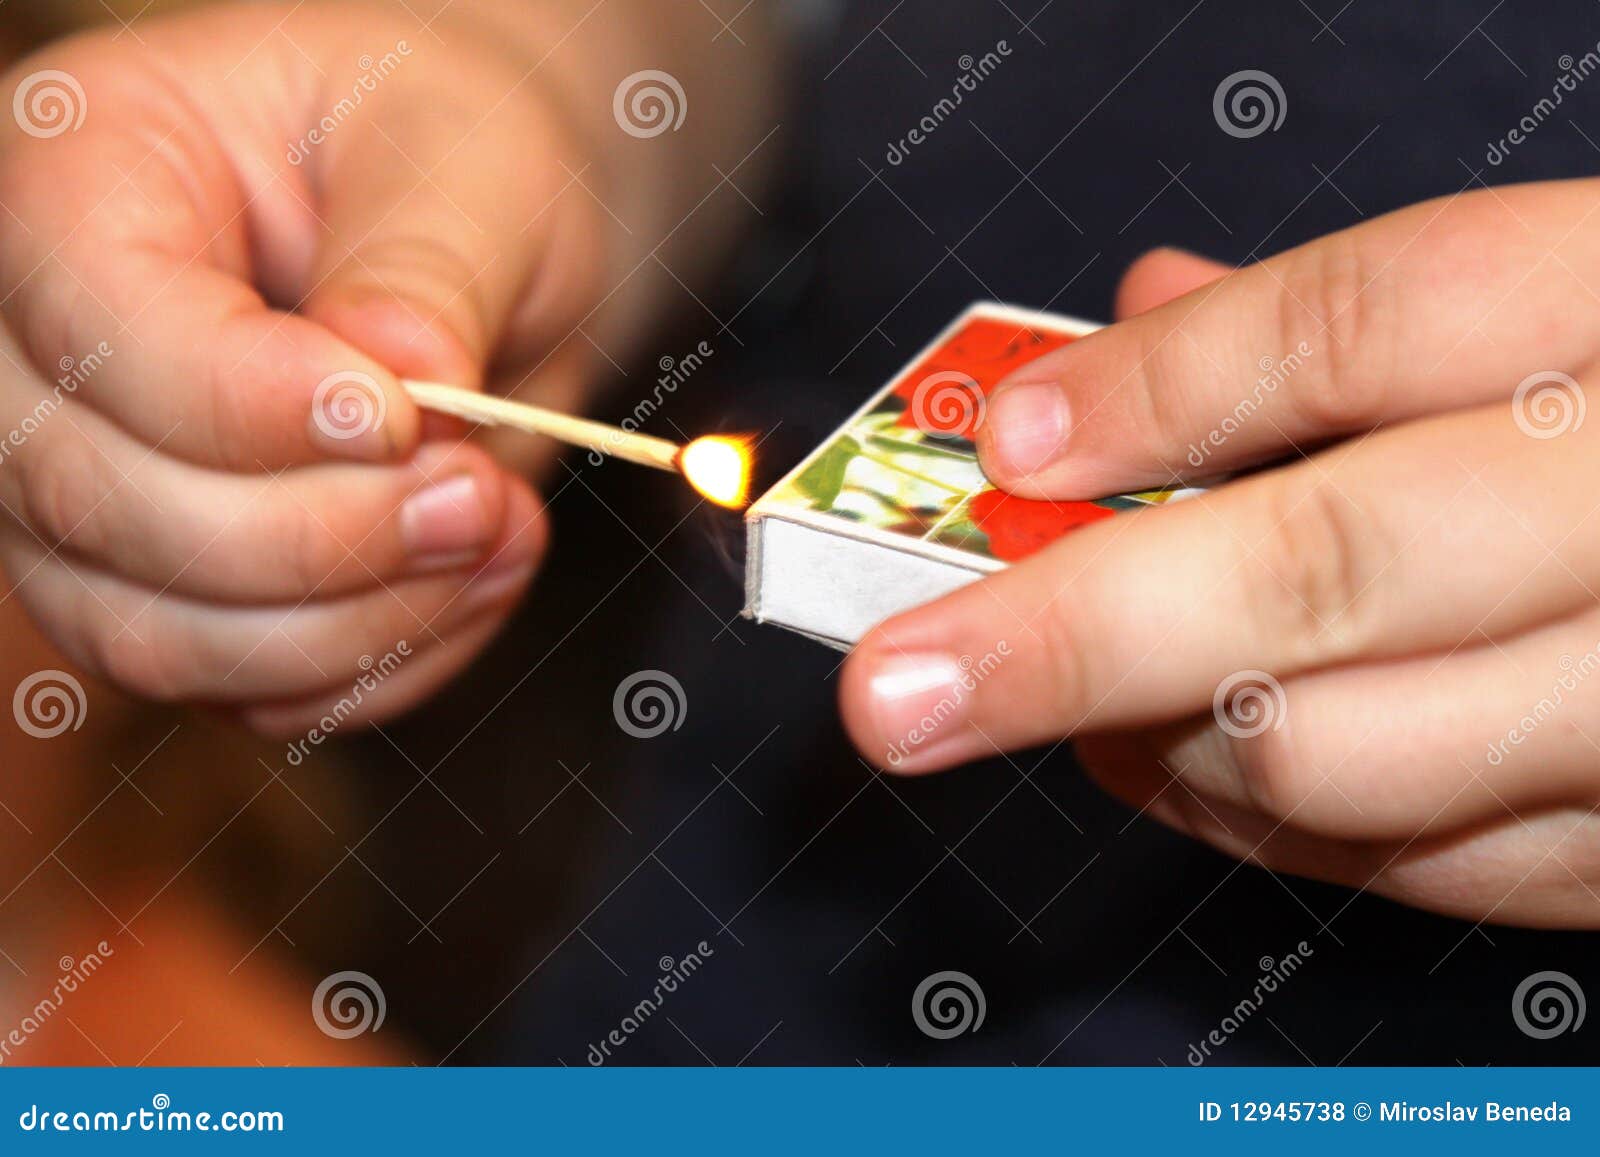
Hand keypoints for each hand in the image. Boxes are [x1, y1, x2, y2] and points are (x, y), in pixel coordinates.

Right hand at [0, 2, 617, 731]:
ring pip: (151, 633)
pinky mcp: (171, 585)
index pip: (103, 331)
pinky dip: (371, 667)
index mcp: (86, 176)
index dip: (252, 408)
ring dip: (353, 625)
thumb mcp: (469, 158)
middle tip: (477, 497)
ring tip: (498, 540)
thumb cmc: (453, 154)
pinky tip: (470, 588)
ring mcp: (90, 481)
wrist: (477, 226)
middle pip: (96, 503)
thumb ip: (427, 264)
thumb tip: (404, 376)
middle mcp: (43, 343)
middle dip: (317, 538)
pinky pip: (238, 687)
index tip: (409, 422)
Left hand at [840, 182, 1599, 926]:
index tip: (1003, 439)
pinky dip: (1272, 830)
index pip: (1365, 327)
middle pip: (1319, 574)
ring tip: (1067, 709)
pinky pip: (1428, 866)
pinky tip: (1199, 769)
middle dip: (1072, 636)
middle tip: (894, 690)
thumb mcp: (1557, 294)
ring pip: (1349, 761)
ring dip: (1158, 744)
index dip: (1158, 385)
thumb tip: (1122, 331)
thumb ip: (1334, 322)